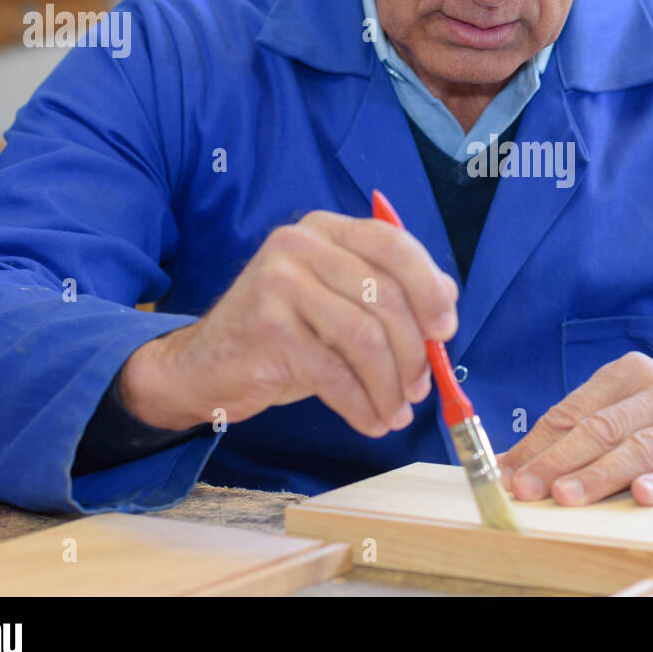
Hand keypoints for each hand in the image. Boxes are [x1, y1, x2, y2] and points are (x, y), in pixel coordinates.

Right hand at [117, 211, 458, 436]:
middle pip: (384, 295)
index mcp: (326, 230)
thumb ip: (389, 293)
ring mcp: (279, 282)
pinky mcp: (267, 327)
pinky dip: (361, 404)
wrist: (204, 366)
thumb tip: (448, 300)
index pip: (394, 244)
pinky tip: (371, 421)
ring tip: (396, 412)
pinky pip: (334, 372)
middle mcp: (300, 245)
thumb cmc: (284, 336)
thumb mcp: (338, 304)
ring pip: (364, 337)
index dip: (429, 287)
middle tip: (420, 387)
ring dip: (390, 385)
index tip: (445, 329)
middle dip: (413, 350)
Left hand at [499, 352, 652, 505]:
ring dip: (600, 475)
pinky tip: (641, 496)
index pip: (575, 411)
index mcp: (631, 373)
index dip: (539, 444)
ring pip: (640, 448)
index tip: (510, 474)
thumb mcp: (626, 415)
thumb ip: (575, 433)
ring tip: (568, 496)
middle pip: (603, 428)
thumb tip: (510, 464)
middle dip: (560, 461)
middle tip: (530, 489)